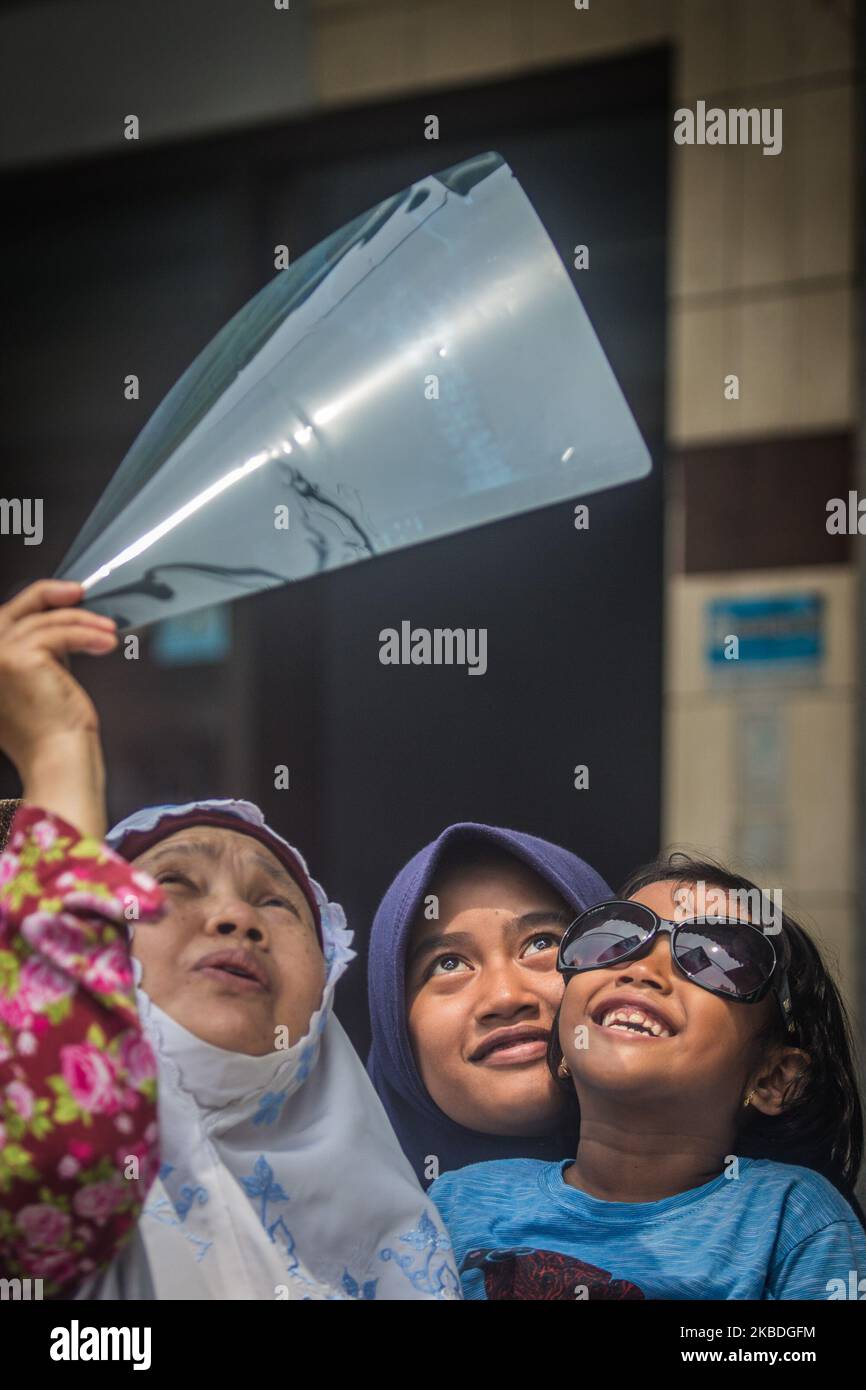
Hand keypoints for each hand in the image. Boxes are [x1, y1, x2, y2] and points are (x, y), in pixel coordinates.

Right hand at [0, 579, 117, 836]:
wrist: (58, 762)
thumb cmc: (52, 737)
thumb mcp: (35, 688)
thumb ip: (35, 660)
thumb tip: (59, 635)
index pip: (4, 624)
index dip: (33, 605)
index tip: (64, 598)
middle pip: (13, 611)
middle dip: (47, 594)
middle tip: (80, 592)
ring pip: (44, 622)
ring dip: (82, 622)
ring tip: (109, 632)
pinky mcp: (18, 659)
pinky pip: (59, 633)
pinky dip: (87, 634)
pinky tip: (106, 642)